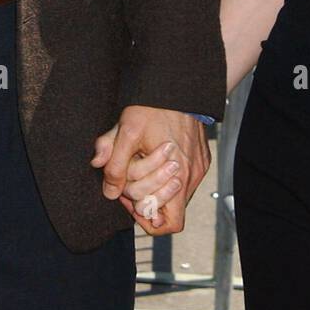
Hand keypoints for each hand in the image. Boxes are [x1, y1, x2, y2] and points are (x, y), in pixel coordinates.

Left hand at [90, 106, 209, 236]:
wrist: (179, 85)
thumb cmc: (154, 107)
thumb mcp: (126, 131)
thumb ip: (114, 162)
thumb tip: (109, 190)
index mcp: (178, 172)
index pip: (171, 223)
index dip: (148, 219)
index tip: (132, 202)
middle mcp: (192, 174)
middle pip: (169, 209)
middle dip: (145, 199)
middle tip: (128, 182)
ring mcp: (198, 167)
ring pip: (175, 194)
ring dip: (155, 187)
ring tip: (140, 166)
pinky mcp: (201, 159)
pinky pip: (183, 180)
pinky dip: (167, 177)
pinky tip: (153, 158)